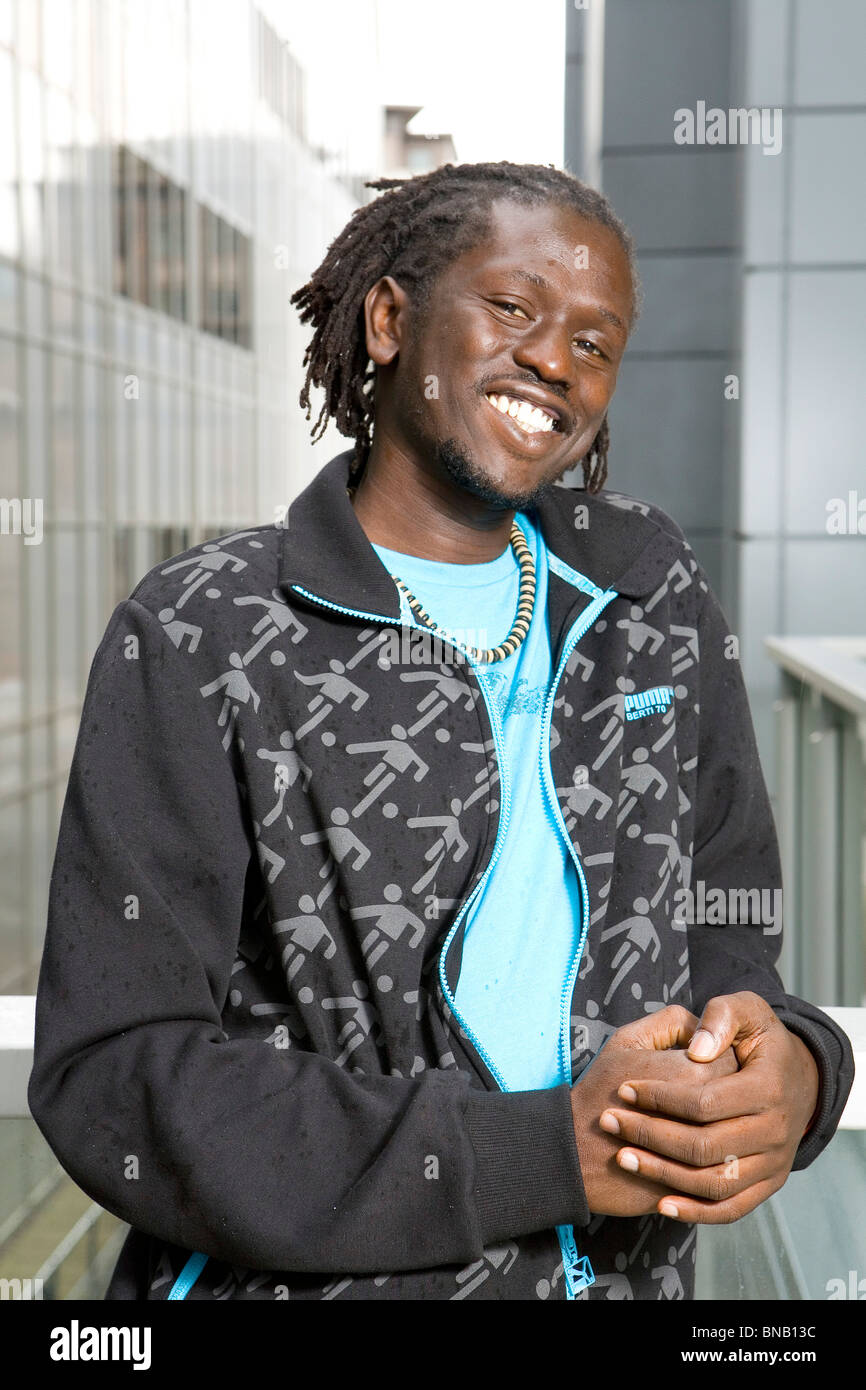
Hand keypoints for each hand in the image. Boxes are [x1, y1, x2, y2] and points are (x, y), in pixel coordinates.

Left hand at [598, 991, 819, 1223]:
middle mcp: (776, 1131)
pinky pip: (731, 1208)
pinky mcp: (769, 1184)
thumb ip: (721, 1017)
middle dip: (649, 1135)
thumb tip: (697, 1049)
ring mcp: (774, 1162)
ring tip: (624, 1158)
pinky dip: (697, 1212)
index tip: (623, 1089)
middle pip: (704, 1145)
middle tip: (611, 1123)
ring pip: (714, 1182)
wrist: (803, 1080)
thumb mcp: (748, 1010)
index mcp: (768, 1088)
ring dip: (663, 1175)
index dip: (659, 1097)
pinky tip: (662, 1204)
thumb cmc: (762, 1041)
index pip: (704, 1101)